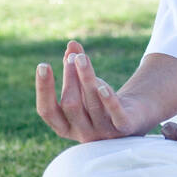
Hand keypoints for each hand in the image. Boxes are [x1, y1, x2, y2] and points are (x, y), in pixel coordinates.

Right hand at [35, 39, 154, 141]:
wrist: (134, 119)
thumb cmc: (100, 102)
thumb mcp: (85, 86)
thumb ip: (75, 67)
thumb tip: (71, 44)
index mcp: (65, 126)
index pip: (47, 111)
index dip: (44, 89)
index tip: (43, 65)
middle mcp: (83, 133)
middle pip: (70, 105)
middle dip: (70, 78)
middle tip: (72, 57)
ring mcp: (104, 132)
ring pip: (93, 105)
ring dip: (87, 79)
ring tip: (82, 58)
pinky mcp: (125, 128)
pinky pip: (117, 116)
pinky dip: (109, 101)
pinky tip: (103, 87)